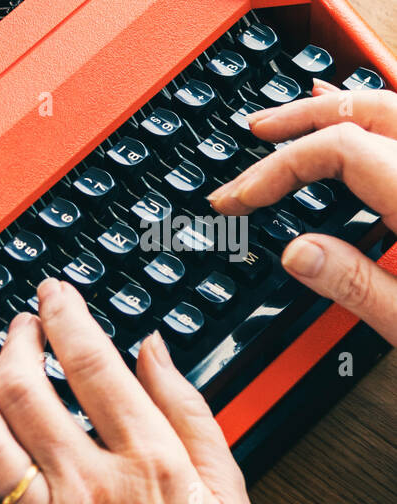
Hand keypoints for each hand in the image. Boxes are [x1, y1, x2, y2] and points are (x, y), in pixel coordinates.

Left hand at [0, 279, 259, 503]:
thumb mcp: (225, 482)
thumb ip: (185, 407)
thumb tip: (152, 348)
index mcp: (146, 460)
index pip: (91, 364)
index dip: (63, 316)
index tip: (53, 297)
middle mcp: (88, 485)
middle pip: (25, 391)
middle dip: (11, 342)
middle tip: (13, 327)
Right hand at [209, 82, 396, 343]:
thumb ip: (353, 283)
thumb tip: (295, 255)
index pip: (336, 148)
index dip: (273, 169)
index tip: (234, 201)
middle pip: (362, 112)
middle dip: (297, 120)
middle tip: (250, 135)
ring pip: (388, 107)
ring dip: (333, 109)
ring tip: (288, 121)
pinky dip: (370, 121)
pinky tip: (351, 127)